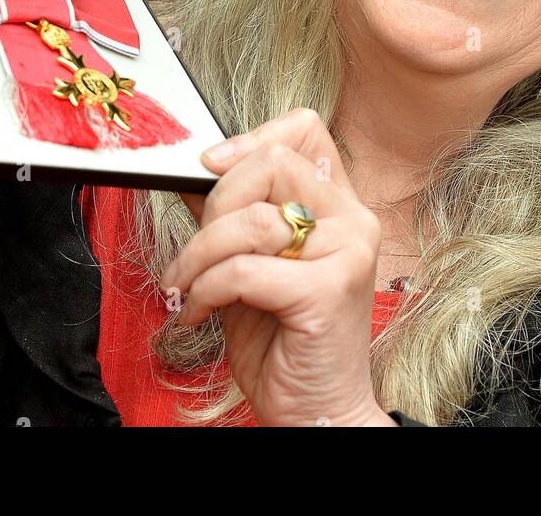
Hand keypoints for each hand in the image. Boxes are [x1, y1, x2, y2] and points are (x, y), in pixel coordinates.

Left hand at [163, 108, 394, 426]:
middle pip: (271, 161)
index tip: (210, 166)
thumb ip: (232, 216)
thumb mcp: (248, 263)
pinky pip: (244, 268)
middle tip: (196, 248)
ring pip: (252, 218)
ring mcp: (347, 252)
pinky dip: (207, 290)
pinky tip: (201, 311)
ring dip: (200, 254)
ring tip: (188, 285)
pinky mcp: (328, 290)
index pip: (304, 129)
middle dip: (215, 202)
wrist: (316, 411)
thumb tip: (190, 172)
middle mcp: (352, 219)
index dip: (251, 137)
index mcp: (338, 205)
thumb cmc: (283, 340)